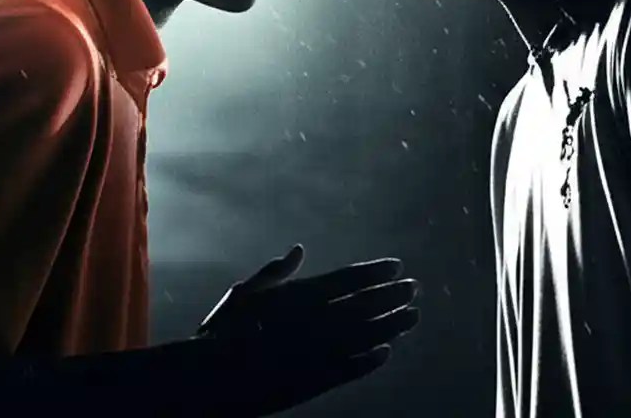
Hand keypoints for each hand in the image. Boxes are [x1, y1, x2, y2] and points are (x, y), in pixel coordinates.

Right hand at [194, 244, 419, 415]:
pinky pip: (354, 368)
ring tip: (413, 317)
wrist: (216, 379)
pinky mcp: (320, 380)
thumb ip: (276, 272)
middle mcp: (320, 320)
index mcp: (302, 294)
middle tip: (414, 289)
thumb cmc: (225, 331)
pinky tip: (386, 353)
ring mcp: (323, 351)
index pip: (350, 278)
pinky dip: (372, 359)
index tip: (397, 266)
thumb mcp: (245, 293)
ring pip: (368, 334)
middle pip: (367, 303)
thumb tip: (299, 250)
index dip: (375, 271)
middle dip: (393, 295)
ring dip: (393, 324)